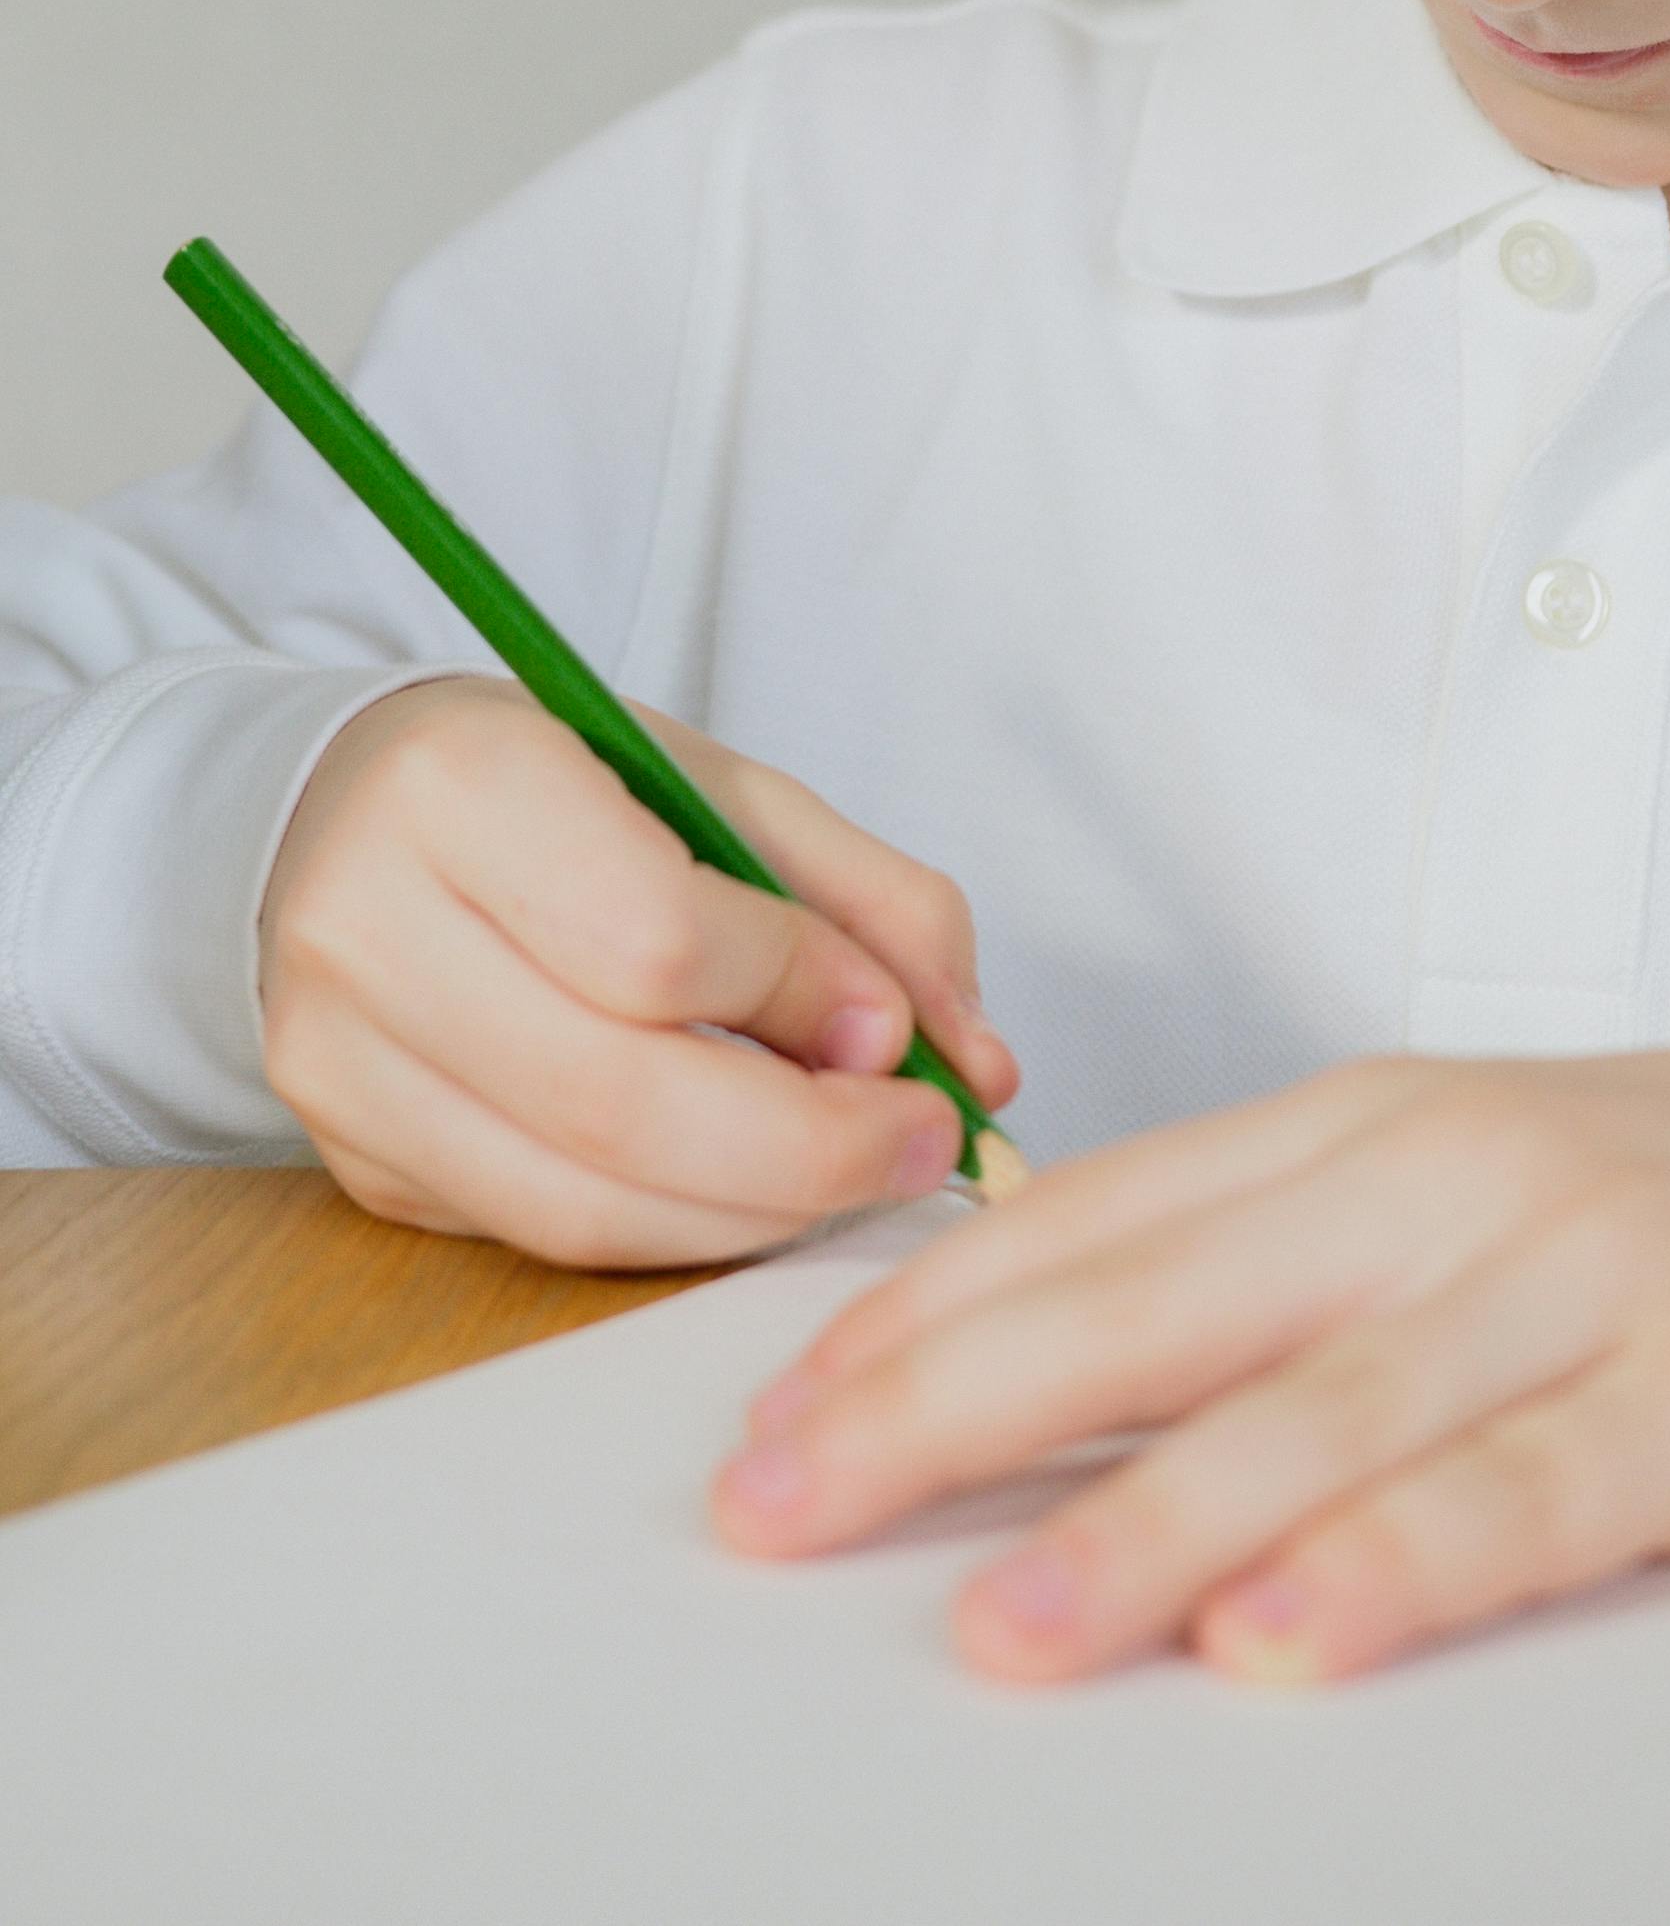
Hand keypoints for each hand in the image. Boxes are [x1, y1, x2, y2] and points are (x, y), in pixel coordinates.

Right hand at [259, 677, 1016, 1266]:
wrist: (346, 814)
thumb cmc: (556, 787)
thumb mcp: (722, 786)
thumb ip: (869, 903)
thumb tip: (976, 1064)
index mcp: (461, 786)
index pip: (653, 938)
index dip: (798, 996)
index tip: (892, 1021)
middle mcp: (369, 929)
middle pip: (619, 1101)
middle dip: (808, 1150)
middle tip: (922, 1141)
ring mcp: (341, 1063)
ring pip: (580, 1204)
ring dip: (755, 1213)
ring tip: (852, 1170)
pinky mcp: (355, 1161)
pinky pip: (542, 1234)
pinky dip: (672, 1227)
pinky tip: (741, 1185)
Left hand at [714, 1037, 1669, 1683]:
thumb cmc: (1639, 1193)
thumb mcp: (1427, 1177)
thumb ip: (1246, 1251)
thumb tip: (1010, 1347)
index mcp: (1351, 1120)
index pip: (1087, 1219)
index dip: (916, 1320)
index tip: (770, 1420)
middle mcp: (1434, 1182)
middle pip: (1154, 1302)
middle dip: (947, 1411)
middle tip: (788, 1510)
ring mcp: (1567, 1283)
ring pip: (1318, 1408)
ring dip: (1145, 1522)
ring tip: (1003, 1631)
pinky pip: (1520, 1496)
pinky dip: (1389, 1567)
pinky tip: (1279, 1642)